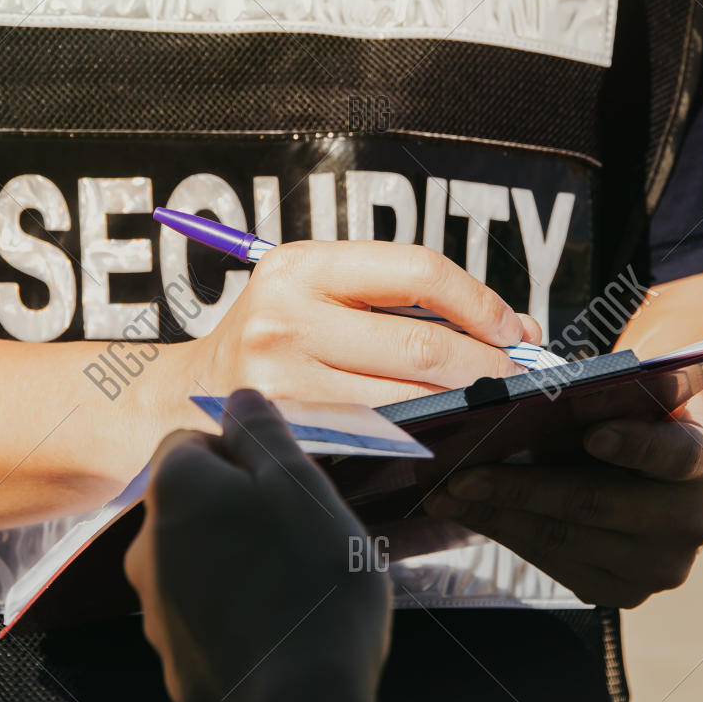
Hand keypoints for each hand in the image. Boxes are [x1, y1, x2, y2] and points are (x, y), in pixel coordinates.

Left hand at [124, 389, 391, 701]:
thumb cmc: (310, 584)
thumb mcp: (301, 484)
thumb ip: (262, 431)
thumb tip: (238, 397)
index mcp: (174, 489)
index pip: (192, 441)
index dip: (244, 456)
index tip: (288, 484)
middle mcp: (145, 544)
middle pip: (195, 504)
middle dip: (242, 512)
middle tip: (303, 535)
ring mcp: (155, 608)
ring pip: (200, 562)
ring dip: (240, 563)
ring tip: (298, 587)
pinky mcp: (175, 660)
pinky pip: (207, 618)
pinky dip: (237, 617)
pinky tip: (282, 630)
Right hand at [190, 241, 539, 405]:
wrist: (183, 397)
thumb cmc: (270, 341)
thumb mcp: (317, 295)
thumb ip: (403, 301)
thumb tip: (513, 327)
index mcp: (302, 266)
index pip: (417, 270)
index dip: (479, 302)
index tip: (513, 328)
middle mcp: (287, 316)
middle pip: (422, 343)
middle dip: (487, 365)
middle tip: (518, 377)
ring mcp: (282, 379)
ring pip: (408, 398)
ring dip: (462, 404)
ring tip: (488, 403)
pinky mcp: (286, 433)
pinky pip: (378, 435)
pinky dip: (422, 433)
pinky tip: (439, 429)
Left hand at [423, 396, 702, 607]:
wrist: (669, 475)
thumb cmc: (638, 421)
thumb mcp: (633, 398)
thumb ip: (598, 399)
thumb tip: (522, 400)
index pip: (671, 453)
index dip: (632, 445)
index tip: (594, 434)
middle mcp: (692, 521)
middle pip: (595, 504)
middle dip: (519, 488)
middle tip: (462, 475)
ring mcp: (661, 567)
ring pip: (565, 541)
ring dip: (497, 517)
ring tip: (449, 496)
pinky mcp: (627, 594)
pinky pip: (556, 565)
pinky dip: (508, 536)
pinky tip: (474, 515)